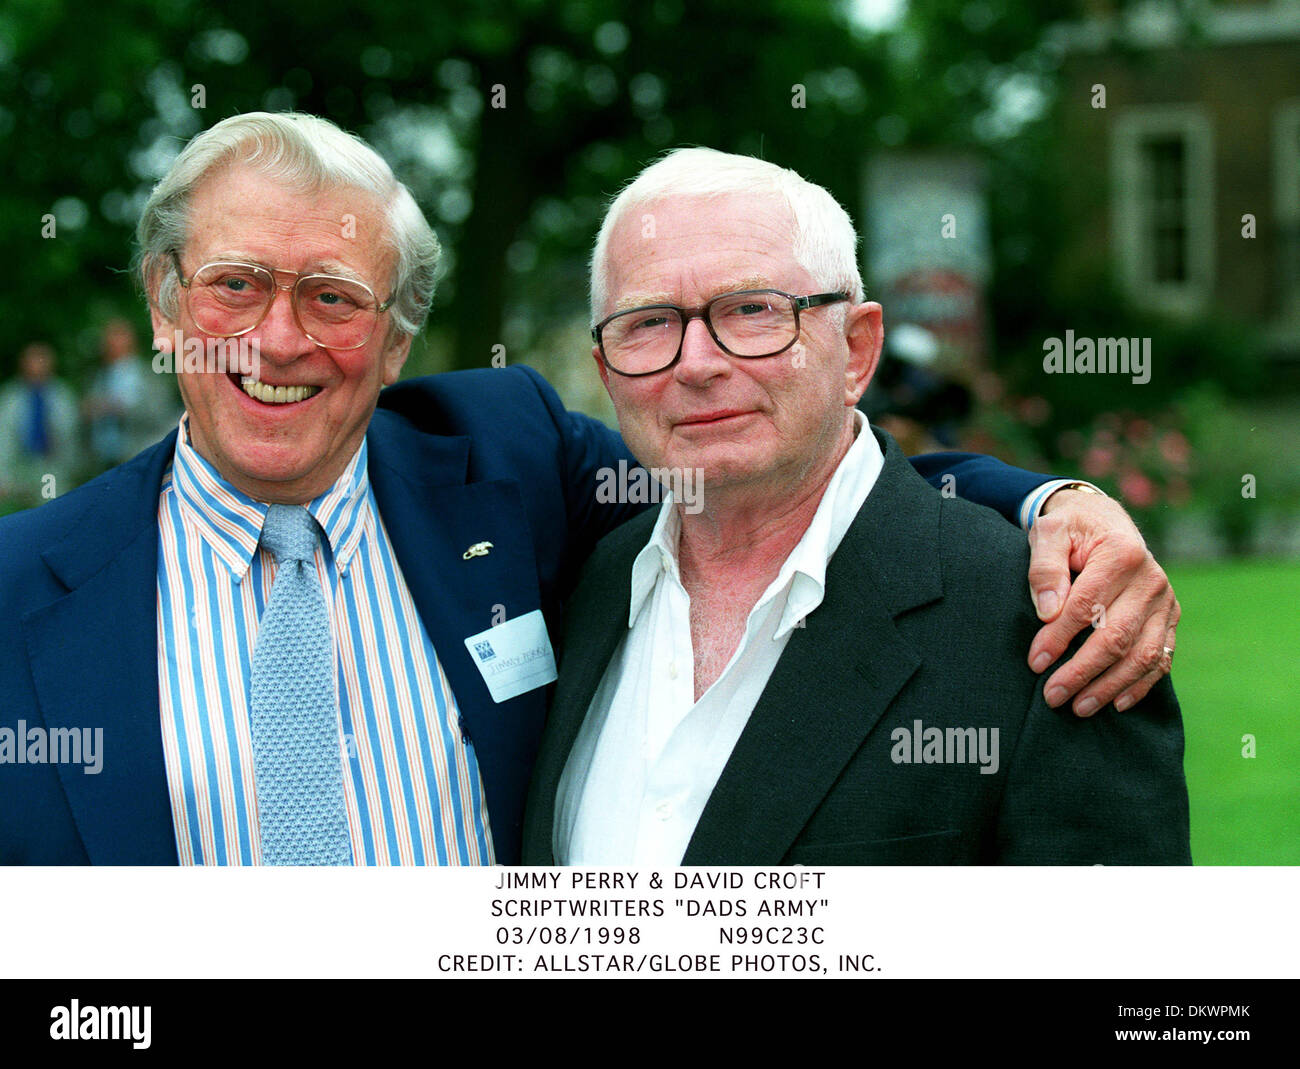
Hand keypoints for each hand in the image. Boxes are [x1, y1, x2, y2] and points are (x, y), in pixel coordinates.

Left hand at [1026, 489, 1179, 715]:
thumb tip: (1048, 611)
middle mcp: (1151, 579)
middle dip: (1083, 671)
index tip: (1035, 662)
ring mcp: (1165, 601)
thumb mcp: (1049, 533)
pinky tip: (1117, 703)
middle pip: (1117, 636)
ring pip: (1142, 654)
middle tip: (1052, 697)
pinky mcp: (1170, 617)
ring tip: (1079, 707)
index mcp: (1121, 554)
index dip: (1059, 638)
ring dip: (1110, 686)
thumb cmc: (1070, 529)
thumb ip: (1045, 567)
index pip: (1087, 606)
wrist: (1104, 520)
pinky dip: (1141, 684)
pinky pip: (1161, 658)